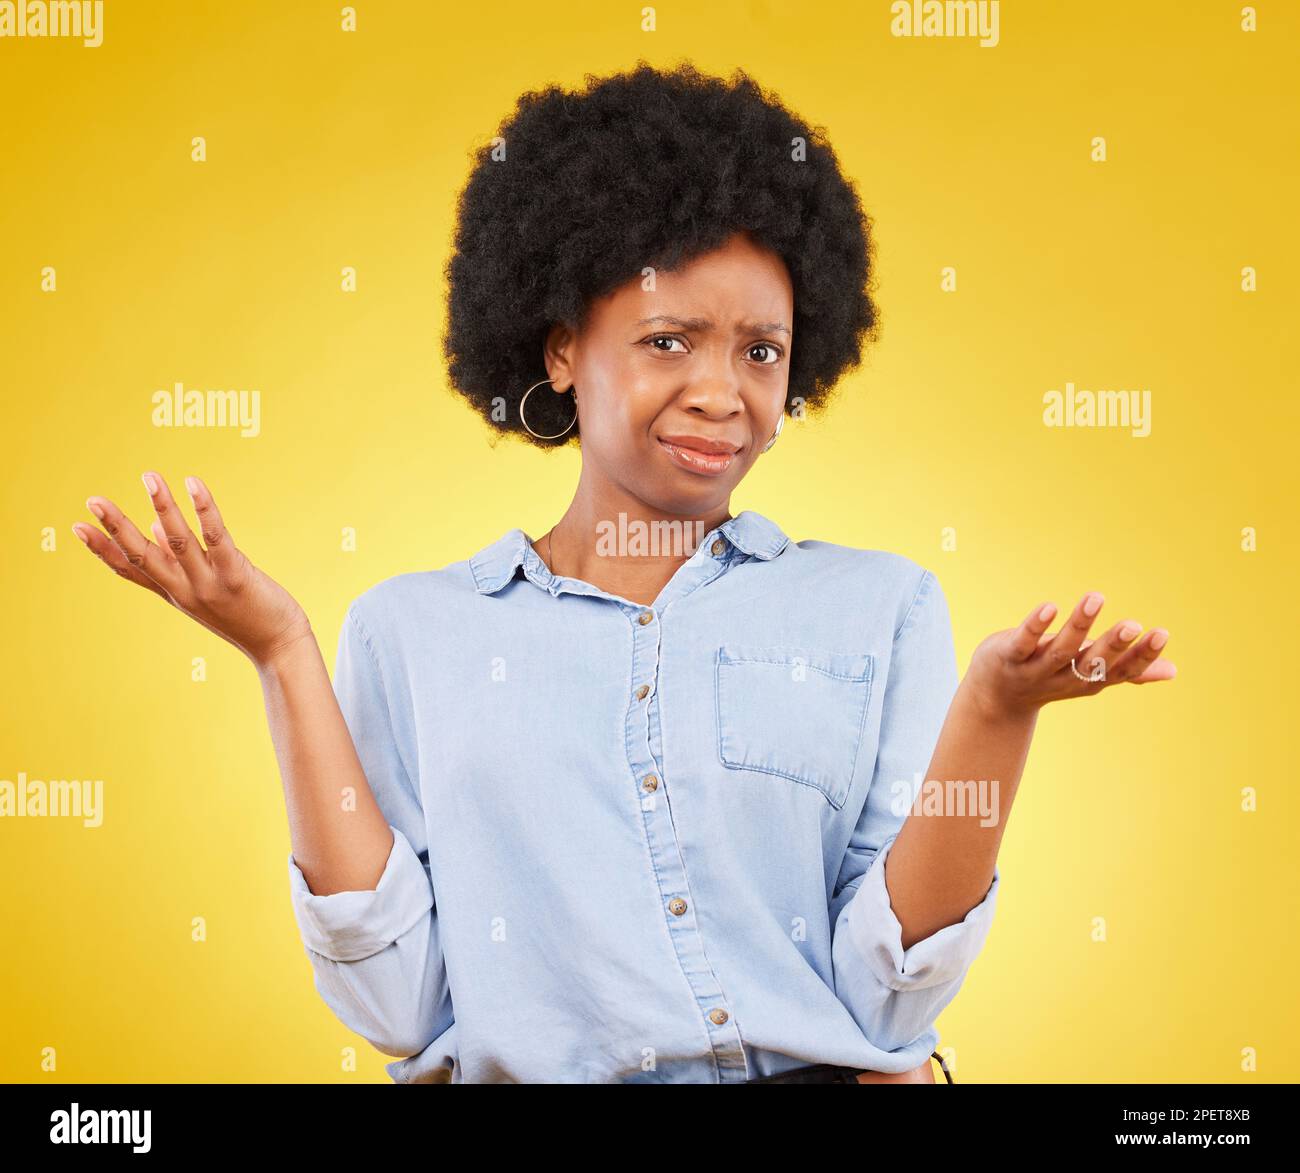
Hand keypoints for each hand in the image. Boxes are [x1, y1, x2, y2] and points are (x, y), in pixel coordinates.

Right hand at [72, 471, 312, 669]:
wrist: (278, 647)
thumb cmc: (245, 614)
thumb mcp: (204, 589)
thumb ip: (178, 559)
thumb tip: (154, 523)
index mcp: (175, 591)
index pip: (131, 569)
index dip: (102, 548)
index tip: (76, 526)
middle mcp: (185, 590)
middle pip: (143, 556)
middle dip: (116, 528)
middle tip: (92, 500)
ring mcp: (209, 585)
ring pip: (178, 541)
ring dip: (162, 506)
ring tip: (149, 476)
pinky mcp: (236, 577)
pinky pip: (217, 538)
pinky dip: (205, 510)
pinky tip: (194, 484)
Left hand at [964, 591, 1175, 722]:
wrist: (994, 698)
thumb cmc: (1049, 675)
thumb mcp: (1087, 673)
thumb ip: (1125, 669)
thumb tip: (1173, 671)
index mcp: (1087, 678)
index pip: (1119, 671)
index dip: (1140, 656)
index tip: (1162, 634)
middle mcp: (1064, 677)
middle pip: (1091, 663)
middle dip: (1112, 645)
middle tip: (1133, 625)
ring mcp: (1034, 668)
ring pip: (1060, 650)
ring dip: (1078, 625)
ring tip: (1096, 598)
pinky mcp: (1008, 656)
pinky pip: (1023, 641)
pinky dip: (1035, 625)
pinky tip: (1049, 606)